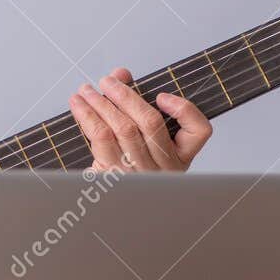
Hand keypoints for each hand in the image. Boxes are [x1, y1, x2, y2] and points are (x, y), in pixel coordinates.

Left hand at [68, 66, 211, 172]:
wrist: (113, 205)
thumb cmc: (129, 162)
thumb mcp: (143, 138)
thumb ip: (135, 102)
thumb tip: (120, 74)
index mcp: (180, 156)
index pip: (199, 131)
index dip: (183, 109)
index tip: (162, 96)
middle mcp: (164, 168)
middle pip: (149, 123)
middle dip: (124, 95)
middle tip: (106, 80)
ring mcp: (139, 175)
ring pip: (122, 130)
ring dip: (100, 104)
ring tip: (85, 91)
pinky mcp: (113, 178)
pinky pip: (100, 143)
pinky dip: (87, 120)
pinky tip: (80, 107)